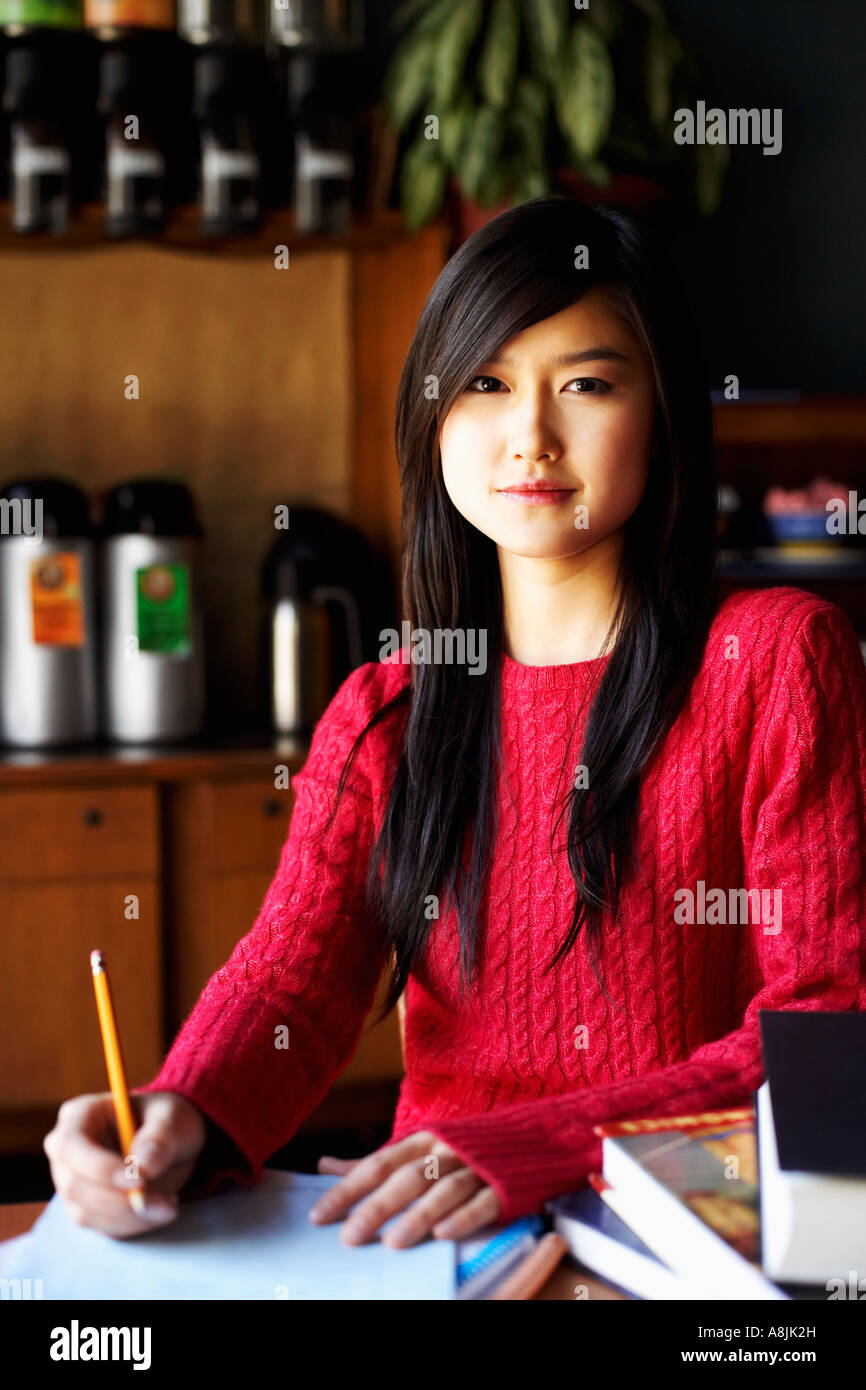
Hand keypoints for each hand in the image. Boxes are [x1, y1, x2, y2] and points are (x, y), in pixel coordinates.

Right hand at [43, 1091, 207, 1237]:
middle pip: (74, 1186)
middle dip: (119, 1201)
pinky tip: (160, 1210)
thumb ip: (160, 1136)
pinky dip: (132, 1224)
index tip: (140, 1180)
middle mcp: (66, 1152)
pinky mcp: (86, 1209)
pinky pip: (102, 1227)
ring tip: (169, 1205)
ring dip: (130, 1217)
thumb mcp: (172, 1116)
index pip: (70, 1145)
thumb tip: (144, 1163)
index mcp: (79, 1116)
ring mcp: (72, 1184)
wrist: (172, 1143)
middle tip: (164, 1204)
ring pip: (87, 1213)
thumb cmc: (165, 1120)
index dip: (100, 1166)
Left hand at [308, 1131, 500, 1246]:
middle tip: (350, 1236)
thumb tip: (326, 1166)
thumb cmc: (465, 1148)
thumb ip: (376, 1162)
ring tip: (393, 1242)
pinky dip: (463, 1218)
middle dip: (376, 1207)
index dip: (348, 1188)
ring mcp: (476, 1167)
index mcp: (423, 1139)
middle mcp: (446, 1150)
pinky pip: (482, 1202)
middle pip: (407, 1177)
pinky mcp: (504, 1185)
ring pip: (443, 1190)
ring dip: (417, 1216)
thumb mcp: (420, 1147)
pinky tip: (444, 1235)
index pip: (378, 1163)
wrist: (533, 1138)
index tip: (320, 1215)